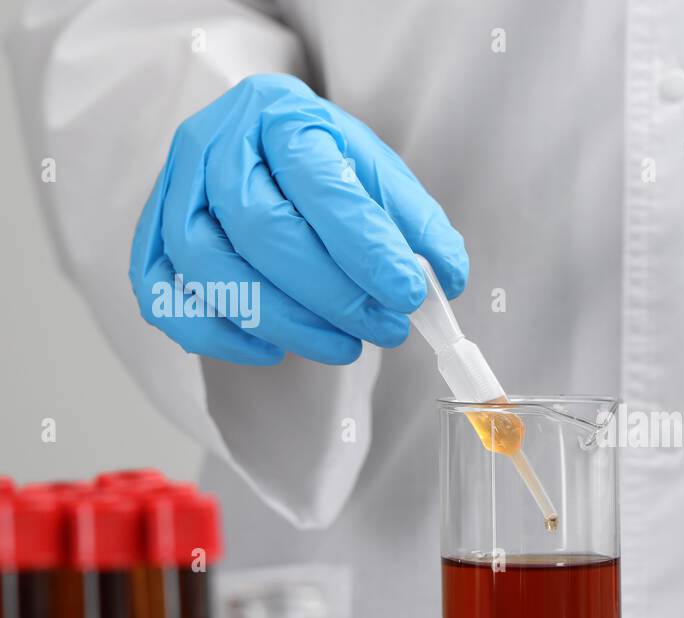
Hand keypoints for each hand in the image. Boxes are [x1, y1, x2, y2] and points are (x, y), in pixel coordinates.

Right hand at [129, 74, 467, 364]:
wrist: (260, 147)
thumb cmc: (323, 165)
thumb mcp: (378, 174)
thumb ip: (416, 224)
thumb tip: (445, 278)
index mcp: (280, 114)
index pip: (320, 185)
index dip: (367, 248)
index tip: (409, 293)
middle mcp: (214, 145)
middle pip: (262, 230)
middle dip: (333, 295)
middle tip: (385, 328)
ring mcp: (173, 191)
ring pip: (209, 267)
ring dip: (285, 322)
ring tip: (344, 346)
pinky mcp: (152, 237)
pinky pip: (165, 297)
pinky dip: (219, 334)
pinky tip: (273, 350)